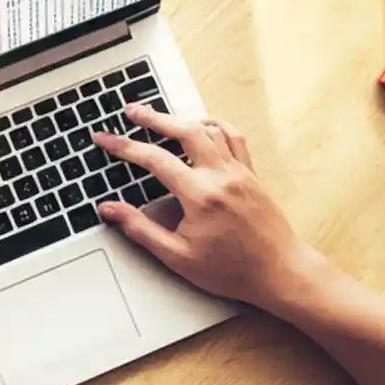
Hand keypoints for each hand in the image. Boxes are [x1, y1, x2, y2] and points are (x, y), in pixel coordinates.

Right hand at [92, 105, 324, 310]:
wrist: (279, 272)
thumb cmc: (231, 270)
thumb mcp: (177, 256)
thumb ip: (140, 229)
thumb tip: (110, 210)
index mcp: (200, 196)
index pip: (155, 160)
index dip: (124, 146)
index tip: (105, 139)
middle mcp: (222, 176)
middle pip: (184, 131)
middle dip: (154, 118)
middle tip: (132, 111)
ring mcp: (240, 172)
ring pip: (210, 129)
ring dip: (182, 119)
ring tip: (162, 117)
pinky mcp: (251, 175)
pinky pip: (234, 138)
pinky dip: (215, 126)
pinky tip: (203, 126)